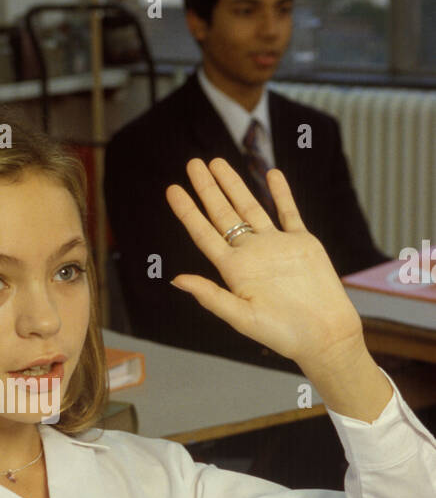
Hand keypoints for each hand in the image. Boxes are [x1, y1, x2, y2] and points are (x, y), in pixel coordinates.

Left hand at [165, 158, 364, 368]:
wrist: (325, 335)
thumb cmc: (282, 333)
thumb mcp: (242, 317)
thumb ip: (210, 296)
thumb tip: (177, 279)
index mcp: (234, 270)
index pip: (204, 234)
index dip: (188, 212)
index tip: (173, 189)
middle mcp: (251, 254)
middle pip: (223, 214)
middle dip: (208, 189)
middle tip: (192, 163)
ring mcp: (276, 246)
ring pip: (251, 207)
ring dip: (235, 184)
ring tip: (217, 162)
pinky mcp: (301, 243)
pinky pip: (288, 212)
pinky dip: (280, 193)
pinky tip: (270, 174)